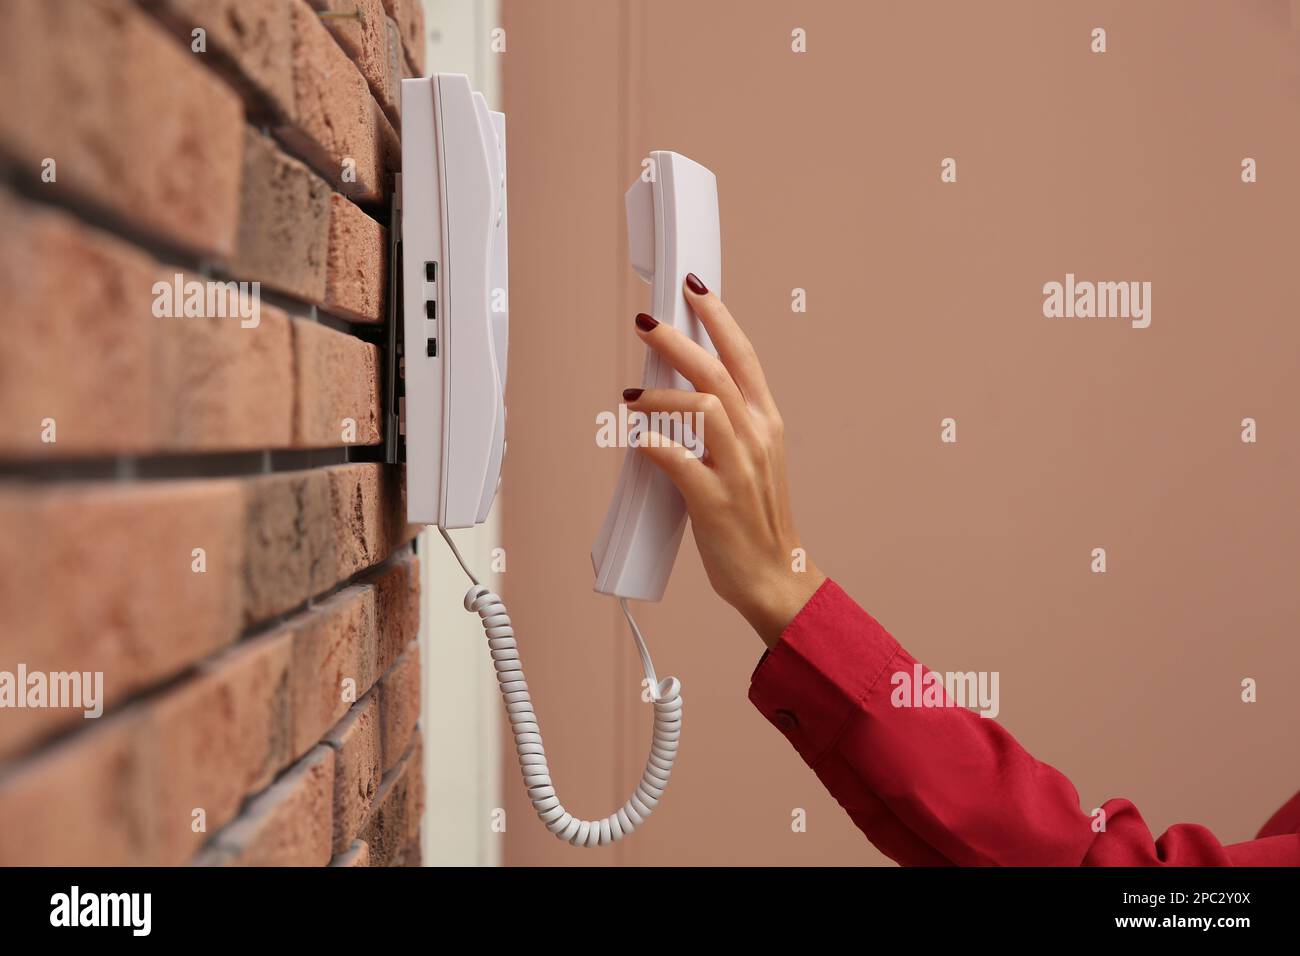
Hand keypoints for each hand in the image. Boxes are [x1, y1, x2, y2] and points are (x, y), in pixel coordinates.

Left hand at [626, 274, 825, 647]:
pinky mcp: (714, 500)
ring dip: (659, 394)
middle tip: (645, 323)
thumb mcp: (751, 458)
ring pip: (700, 407)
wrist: (774, 576)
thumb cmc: (756, 520)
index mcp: (767, 423)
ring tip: (630, 396)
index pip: (744, 356)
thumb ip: (724, 424)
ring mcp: (738, 469)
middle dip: (677, 339)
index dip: (718, 318)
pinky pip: (677, 459)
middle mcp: (756, 438)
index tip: (694, 290)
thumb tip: (678, 391)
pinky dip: (651, 442)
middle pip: (716, 371)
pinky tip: (635, 439)